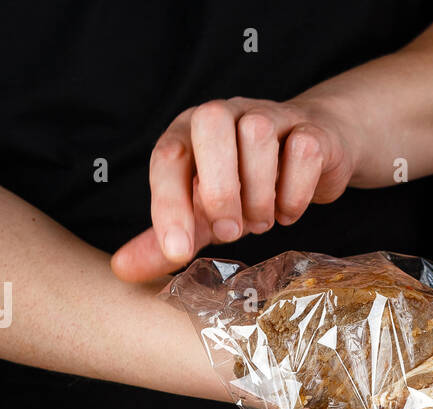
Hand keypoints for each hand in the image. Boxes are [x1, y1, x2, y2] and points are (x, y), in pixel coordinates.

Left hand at [111, 97, 357, 281]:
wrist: (308, 152)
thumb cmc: (244, 184)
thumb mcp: (200, 214)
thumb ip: (163, 241)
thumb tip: (121, 270)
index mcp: (188, 132)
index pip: (168, 157)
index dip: (169, 205)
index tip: (178, 253)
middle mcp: (224, 115)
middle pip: (212, 124)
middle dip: (220, 187)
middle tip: (231, 232)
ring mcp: (269, 115)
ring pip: (259, 136)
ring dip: (260, 194)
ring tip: (261, 220)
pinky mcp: (310, 130)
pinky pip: (303, 151)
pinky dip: (296, 192)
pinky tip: (288, 210)